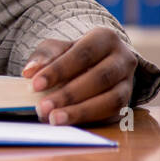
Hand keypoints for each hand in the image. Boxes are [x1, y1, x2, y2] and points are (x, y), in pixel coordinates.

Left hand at [20, 26, 137, 125]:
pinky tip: (67, 122)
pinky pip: (112, 114)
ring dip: (81, 112)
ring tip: (54, 119)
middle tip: (43, 107)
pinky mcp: (128, 103)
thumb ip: (44, 57)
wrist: (92, 64)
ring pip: (111, 100)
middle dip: (69, 94)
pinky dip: (89, 119)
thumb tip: (30, 71)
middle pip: (100, 77)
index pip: (83, 54)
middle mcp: (124, 59)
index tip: (35, 84)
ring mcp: (129, 83)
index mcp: (105, 38)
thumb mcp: (56, 48)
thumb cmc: (71, 54)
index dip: (59, 70)